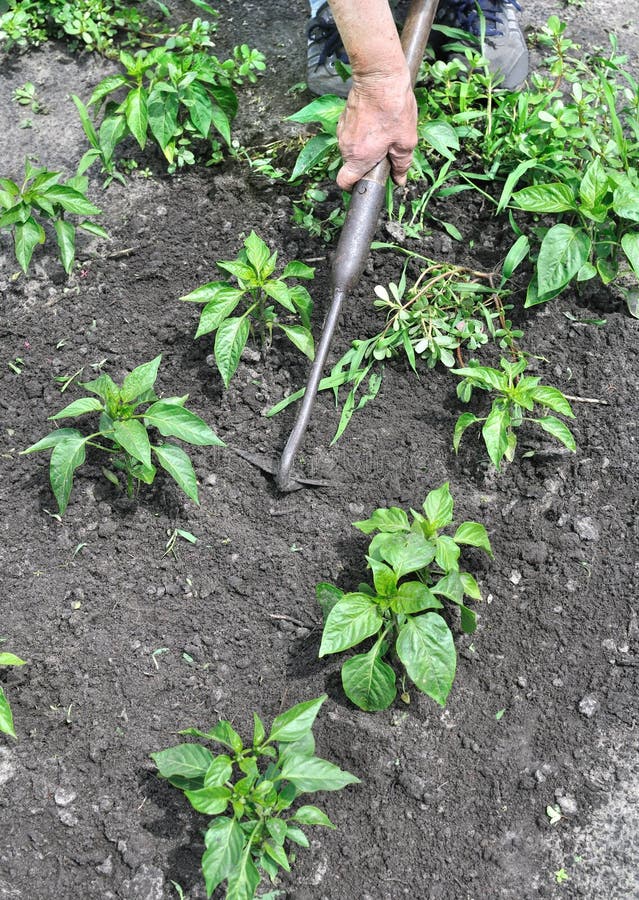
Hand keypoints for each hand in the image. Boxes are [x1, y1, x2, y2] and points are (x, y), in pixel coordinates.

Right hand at [335, 72, 416, 190]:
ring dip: (366, 146)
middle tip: (386, 150)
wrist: (379, 75)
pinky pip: (352, 133)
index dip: (353, 186)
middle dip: (367, 162)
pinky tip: (377, 120)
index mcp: (359, 157)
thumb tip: (399, 179)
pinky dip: (362, 132)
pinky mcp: (344, 117)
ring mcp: (342, 131)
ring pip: (352, 148)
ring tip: (384, 131)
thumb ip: (402, 164)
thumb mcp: (405, 140)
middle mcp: (346, 146)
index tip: (366, 181)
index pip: (344, 182)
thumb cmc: (393, 108)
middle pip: (352, 164)